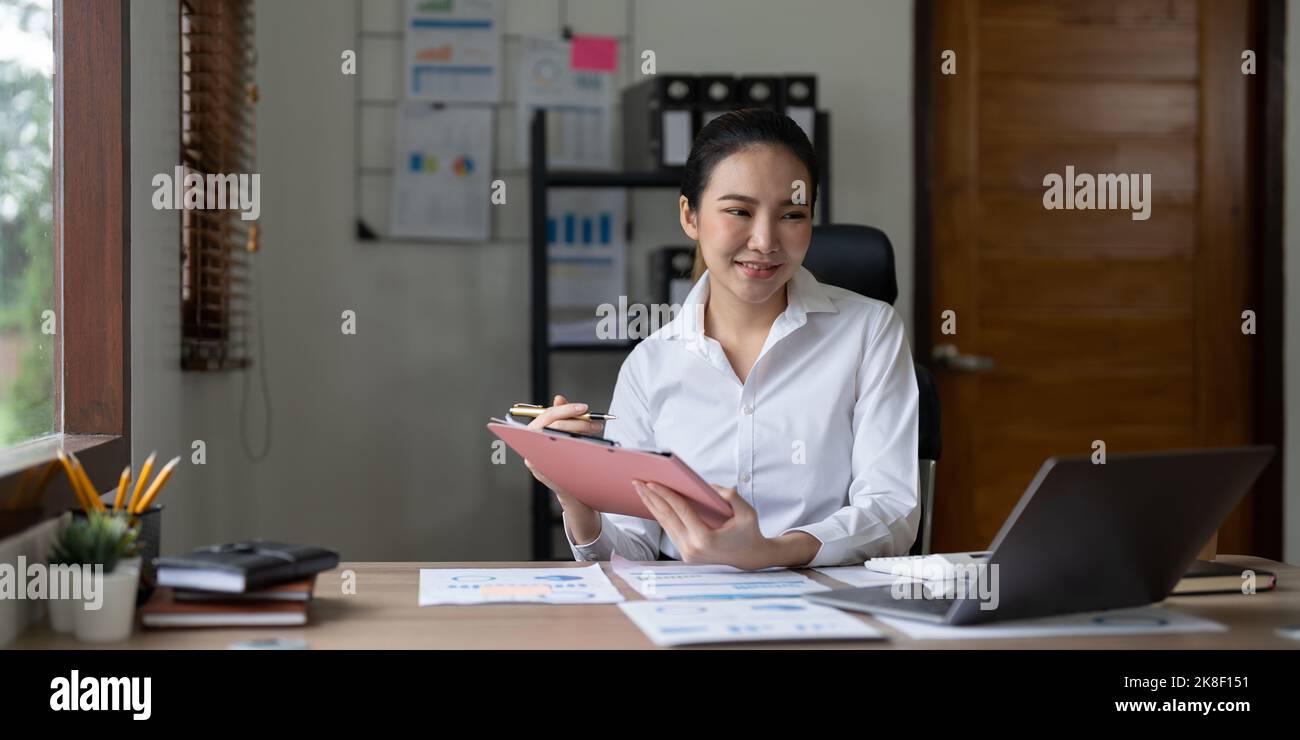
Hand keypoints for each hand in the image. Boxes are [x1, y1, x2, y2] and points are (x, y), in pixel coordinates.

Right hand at [522, 394, 603, 542]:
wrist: (572, 491)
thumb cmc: (566, 458)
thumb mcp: (563, 434)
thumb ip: (561, 416)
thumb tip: (559, 398)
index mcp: (531, 434)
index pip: (547, 416)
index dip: (567, 409)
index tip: (585, 408)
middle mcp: (529, 447)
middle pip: (554, 427)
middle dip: (579, 423)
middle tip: (595, 424)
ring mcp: (535, 463)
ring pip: (560, 440)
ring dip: (581, 434)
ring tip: (596, 433)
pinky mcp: (546, 475)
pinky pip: (562, 457)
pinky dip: (578, 450)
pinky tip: (591, 448)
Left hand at [632, 480, 819, 569]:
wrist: (751, 559)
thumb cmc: (749, 533)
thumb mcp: (747, 512)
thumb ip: (730, 496)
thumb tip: (707, 487)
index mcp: (705, 539)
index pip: (680, 511)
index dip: (665, 495)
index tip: (651, 482)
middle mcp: (692, 549)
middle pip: (666, 518)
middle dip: (650, 498)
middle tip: (636, 482)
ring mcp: (687, 554)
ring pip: (665, 525)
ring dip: (652, 507)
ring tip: (640, 491)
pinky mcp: (686, 555)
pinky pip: (670, 531)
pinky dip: (661, 516)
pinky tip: (653, 504)